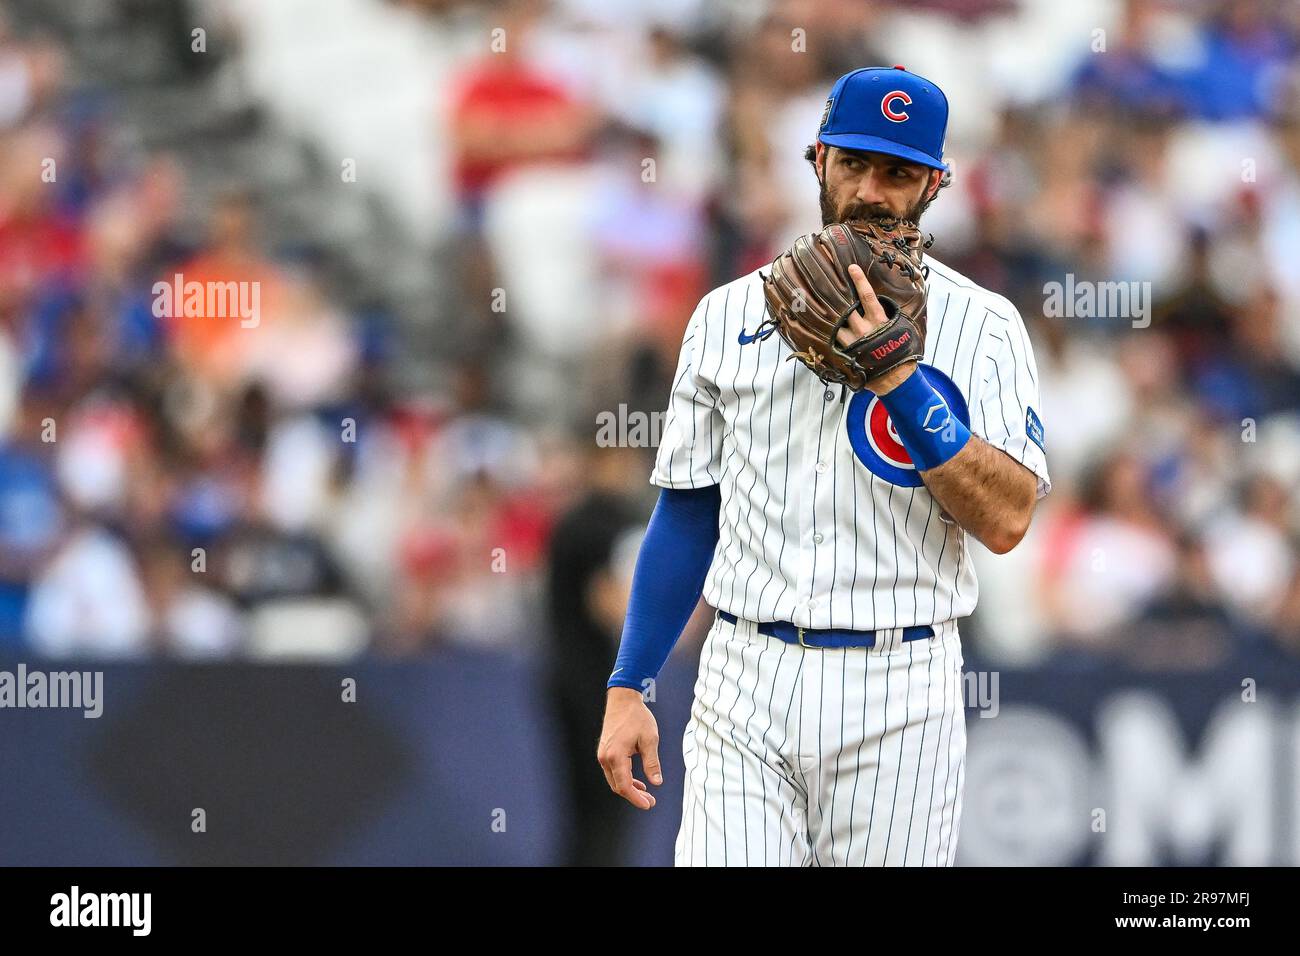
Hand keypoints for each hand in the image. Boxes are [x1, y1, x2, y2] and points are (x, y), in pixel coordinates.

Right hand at [597, 687, 661, 809]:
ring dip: (629, 789)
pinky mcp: (604, 751)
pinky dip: (624, 779)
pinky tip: (637, 781)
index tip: (649, 804)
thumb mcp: (650, 740)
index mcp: (616, 756)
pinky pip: (613, 772)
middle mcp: (605, 757)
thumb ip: (652, 763)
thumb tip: (656, 782)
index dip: (636, 799)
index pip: (625, 786)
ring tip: (645, 793)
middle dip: (634, 796)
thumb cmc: (637, 717)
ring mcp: (603, 754)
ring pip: (614, 780)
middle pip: (618, 786)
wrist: (623, 699)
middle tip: (651, 801)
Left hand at [836, 263, 917, 394]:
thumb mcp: (899, 329)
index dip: (859, 281)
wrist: (895, 376)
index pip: (867, 296)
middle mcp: (864, 328)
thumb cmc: (900, 352)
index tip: (851, 268)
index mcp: (879, 320)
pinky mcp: (847, 352)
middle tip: (828, 286)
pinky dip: (830, 334)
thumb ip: (889, 314)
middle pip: (847, 308)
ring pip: (837, 324)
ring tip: (824, 308)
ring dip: (833, 318)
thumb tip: (886, 302)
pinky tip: (824, 329)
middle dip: (838, 298)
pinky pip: (834, 340)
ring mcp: (854, 341)